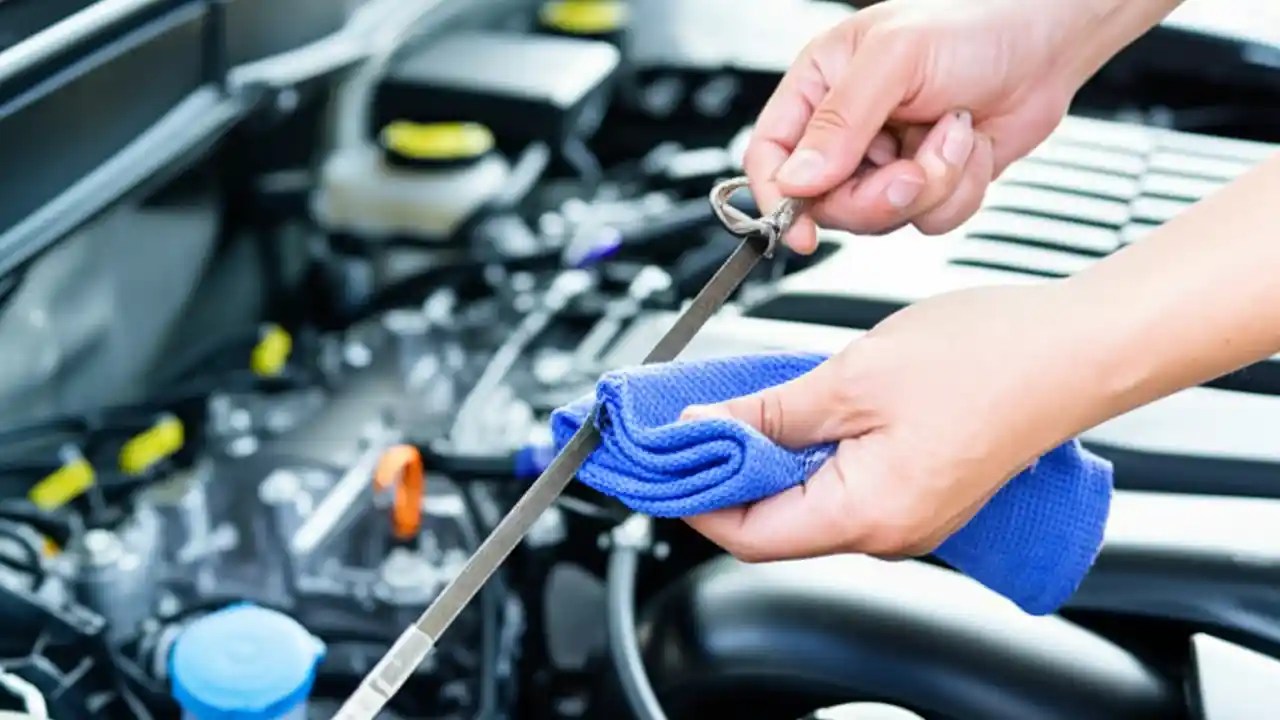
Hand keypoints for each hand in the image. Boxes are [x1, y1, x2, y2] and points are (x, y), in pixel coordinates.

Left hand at [679, 283, 1105, 561]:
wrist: (1079, 348)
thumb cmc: (990, 359)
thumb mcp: (852, 377)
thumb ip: (770, 413)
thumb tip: (705, 432)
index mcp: (869, 516)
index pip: (747, 534)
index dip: (693, 500)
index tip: (658, 462)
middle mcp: (891, 531)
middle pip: (774, 524)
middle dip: (722, 478)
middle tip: (686, 429)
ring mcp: (911, 513)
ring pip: (808, 502)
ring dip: (764, 463)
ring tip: (731, 414)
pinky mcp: (924, 487)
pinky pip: (844, 485)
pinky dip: (806, 455)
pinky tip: (790, 416)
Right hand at [748, 0, 1165, 251]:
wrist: (1048, 45)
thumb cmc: (973, 26)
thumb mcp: (894, 58)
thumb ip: (840, 120)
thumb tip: (797, 179)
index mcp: (819, 86)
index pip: (770, 155)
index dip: (777, 198)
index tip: (800, 231)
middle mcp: (847, 129)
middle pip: (827, 202)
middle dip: (877, 196)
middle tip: (910, 171)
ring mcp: (888, 161)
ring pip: (881, 217)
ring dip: (930, 184)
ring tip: (952, 133)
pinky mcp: (929, 183)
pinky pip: (928, 219)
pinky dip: (959, 189)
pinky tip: (970, 143)